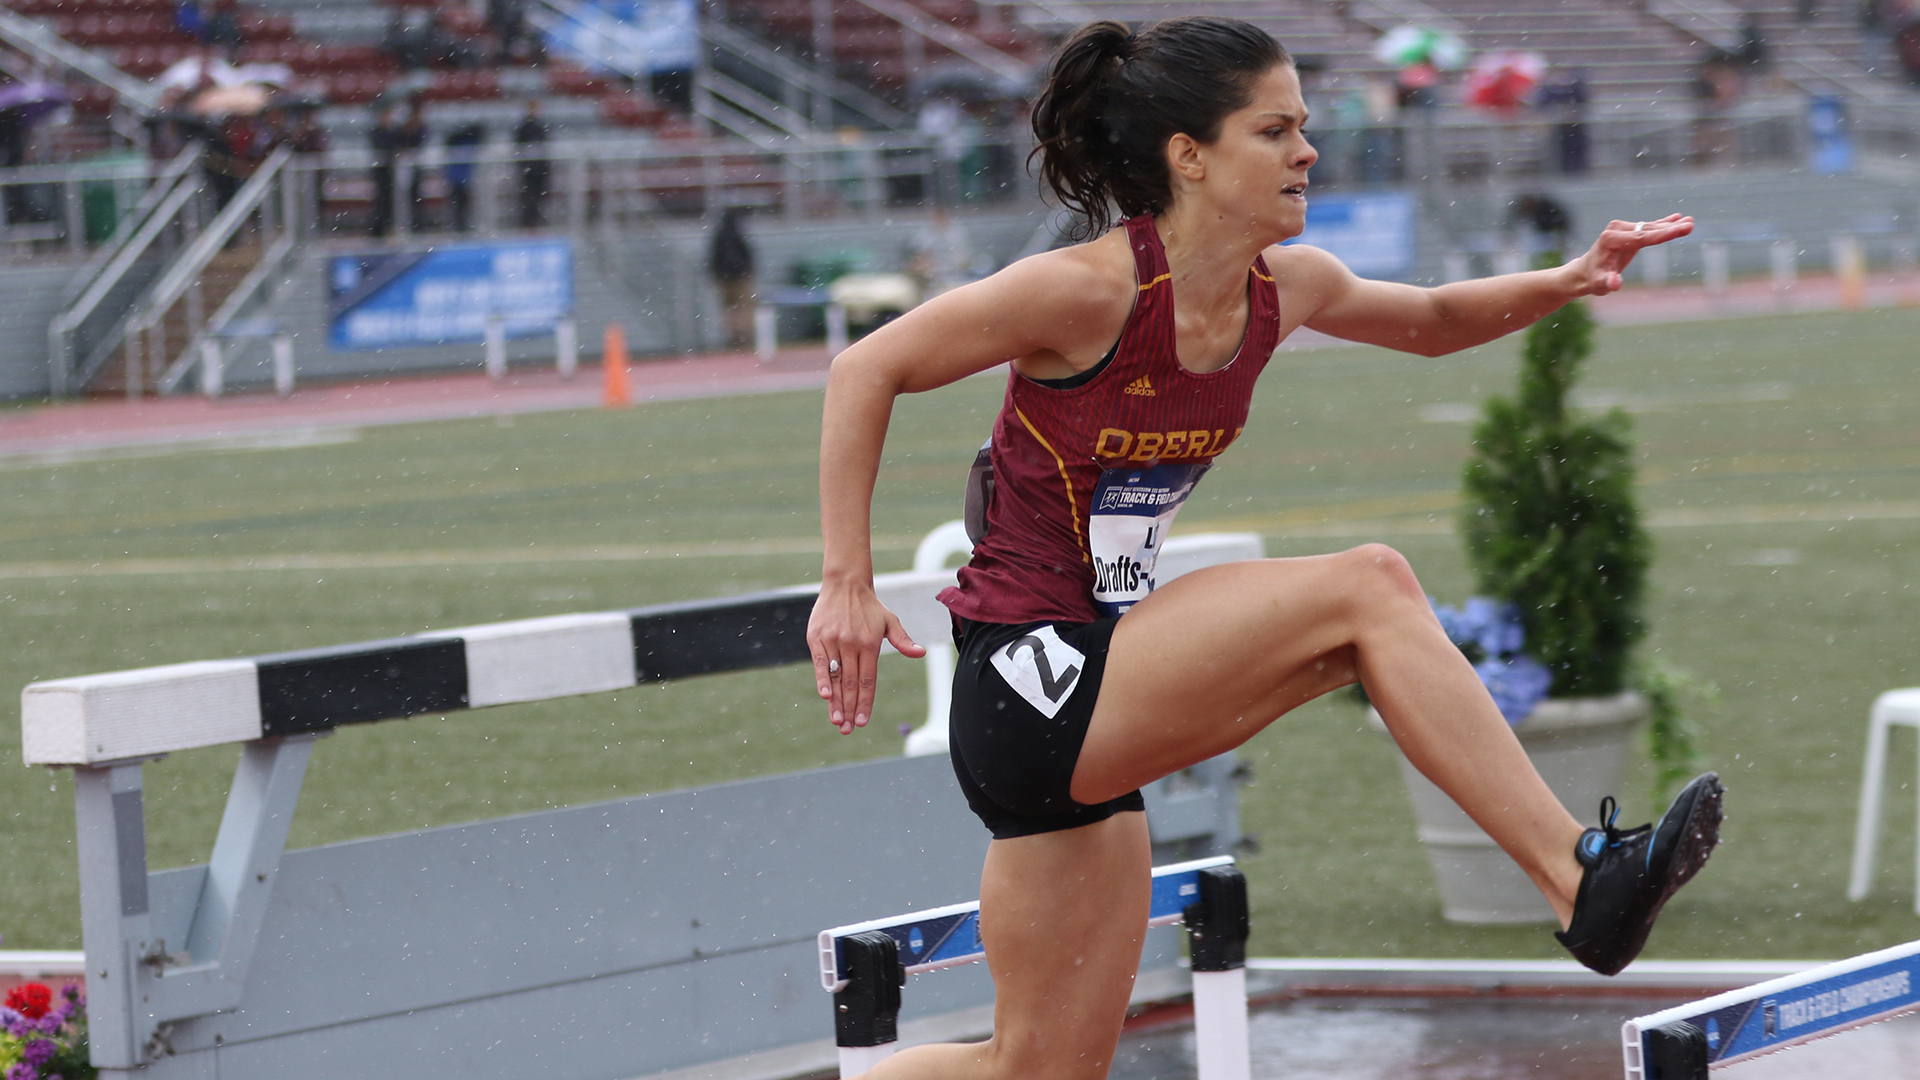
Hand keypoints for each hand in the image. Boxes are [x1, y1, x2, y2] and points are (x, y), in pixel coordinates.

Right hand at [806, 579, 925, 734]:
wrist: (845, 583)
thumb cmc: (870, 607)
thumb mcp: (890, 621)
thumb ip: (903, 640)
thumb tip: (920, 653)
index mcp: (870, 644)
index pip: (868, 680)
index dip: (865, 702)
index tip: (862, 721)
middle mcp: (851, 644)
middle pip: (851, 683)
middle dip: (849, 709)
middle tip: (848, 730)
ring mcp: (833, 641)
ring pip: (835, 677)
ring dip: (835, 701)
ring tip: (836, 721)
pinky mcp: (816, 637)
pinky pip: (820, 663)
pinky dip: (822, 680)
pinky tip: (825, 697)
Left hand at [1569, 214, 1693, 296]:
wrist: (1584, 272)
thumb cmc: (1593, 279)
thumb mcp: (1599, 284)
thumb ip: (1608, 282)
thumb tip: (1615, 284)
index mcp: (1611, 239)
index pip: (1642, 237)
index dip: (1662, 234)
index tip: (1679, 229)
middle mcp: (1616, 229)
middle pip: (1649, 230)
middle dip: (1670, 228)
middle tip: (1690, 225)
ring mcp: (1621, 228)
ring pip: (1651, 227)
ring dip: (1670, 225)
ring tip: (1690, 222)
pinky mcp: (1627, 230)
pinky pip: (1648, 227)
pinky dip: (1662, 224)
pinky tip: (1677, 217)